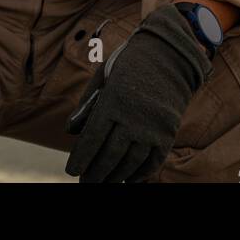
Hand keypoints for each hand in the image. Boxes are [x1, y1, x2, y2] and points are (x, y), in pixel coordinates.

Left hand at [64, 3, 211, 182]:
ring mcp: (152, 127)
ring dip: (115, 177)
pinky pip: (152, 162)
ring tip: (104, 183)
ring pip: (130, 163)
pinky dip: (139, 174)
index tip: (72, 171)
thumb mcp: (102, 75)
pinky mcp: (168, 133)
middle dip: (95, 173)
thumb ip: (86, 104)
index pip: (92, 139)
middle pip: (109, 156)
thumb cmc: (129, 64)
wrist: (169, 55)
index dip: (80, 159)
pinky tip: (128, 179)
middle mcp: (133, 117)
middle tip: (86, 183)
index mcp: (113, 100)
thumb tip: (70, 132)